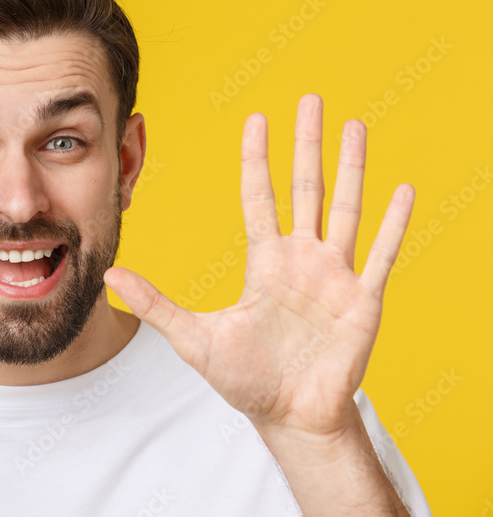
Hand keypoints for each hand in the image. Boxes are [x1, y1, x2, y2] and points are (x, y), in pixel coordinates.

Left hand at [105, 94, 412, 437]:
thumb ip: (157, 303)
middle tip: (310, 99)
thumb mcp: (194, 338)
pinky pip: (383, 254)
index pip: (260, 198)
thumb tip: (112, 274)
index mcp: (265, 263)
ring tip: (355, 125)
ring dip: (352, 167)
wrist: (291, 417)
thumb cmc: (246, 379)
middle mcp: (302, 260)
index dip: (258, 159)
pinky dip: (395, 223)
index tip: (257, 119)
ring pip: (346, 209)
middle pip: (306, 188)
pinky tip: (403, 188)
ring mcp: (335, 276)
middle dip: (308, 143)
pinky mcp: (364, 300)